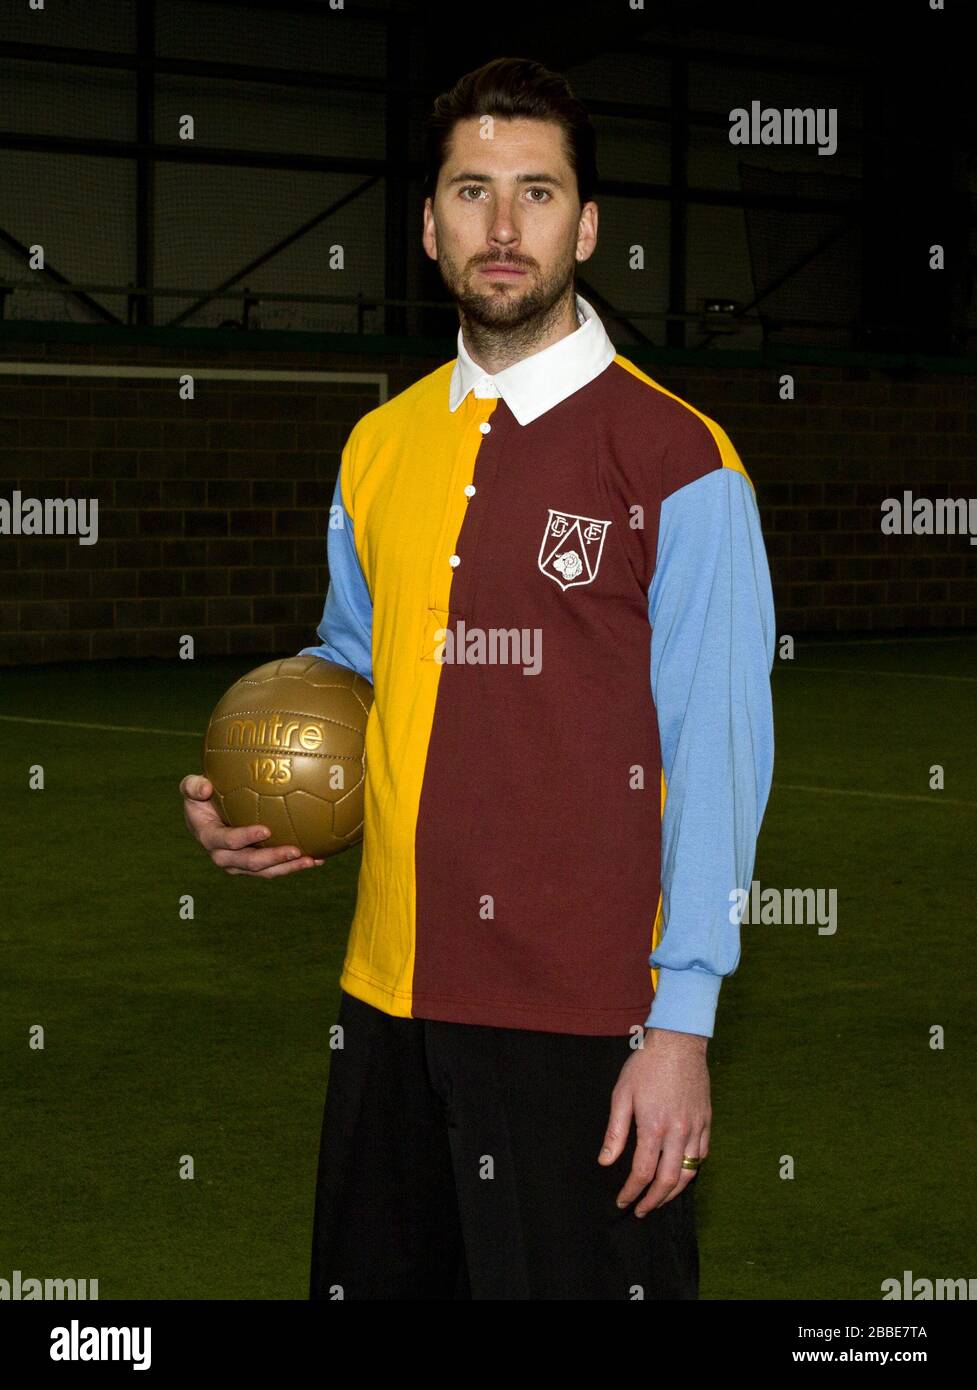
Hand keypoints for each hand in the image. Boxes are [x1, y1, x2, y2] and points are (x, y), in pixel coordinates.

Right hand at [179, 773, 324, 875]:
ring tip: (311, 860)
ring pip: (265, 871)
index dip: (245, 838)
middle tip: (295, 850)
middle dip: (272, 859)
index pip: (226, 841)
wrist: (209, 813)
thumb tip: (205, 787)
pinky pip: (275, 868)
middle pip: (249, 863)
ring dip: (288, 867)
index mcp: (209, 837)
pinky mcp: (255, 865)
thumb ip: (193, 785)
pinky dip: (295, 865)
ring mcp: (240, 863)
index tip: (266, 829)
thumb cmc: (202, 796)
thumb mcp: (191, 787)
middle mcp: (223, 856)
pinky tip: (318, 859)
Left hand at [598, 1028, 710, 1216]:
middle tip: (641, 1210)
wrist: (678, 1042)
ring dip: (674, 1192)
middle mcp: (678, 1132)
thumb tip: (605, 1162)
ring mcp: (696, 1127)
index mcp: (654, 1127)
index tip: (623, 1202)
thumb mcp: (622, 1095)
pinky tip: (680, 1173)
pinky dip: (692, 1169)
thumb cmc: (646, 1066)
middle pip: (668, 1181)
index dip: (631, 1192)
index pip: (642, 1173)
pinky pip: (702, 1155)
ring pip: (689, 1173)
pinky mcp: (707, 1120)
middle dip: (653, 1201)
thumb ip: (615, 1132)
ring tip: (660, 1199)